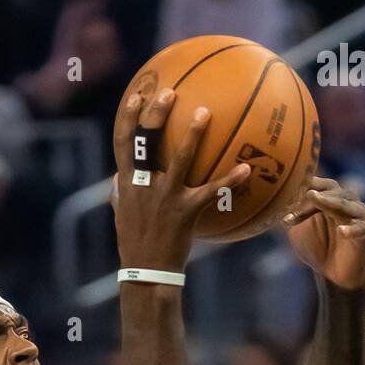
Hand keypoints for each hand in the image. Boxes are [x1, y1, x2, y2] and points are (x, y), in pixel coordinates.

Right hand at [112, 86, 250, 272]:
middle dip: (156, 114)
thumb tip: (117, 176)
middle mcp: (145, 185)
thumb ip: (120, 192)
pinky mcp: (186, 212)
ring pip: (181, 159)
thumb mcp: (122, 215)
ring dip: (193, 134)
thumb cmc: (135, 243)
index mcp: (128, 183)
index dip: (129, 117)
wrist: (147, 272)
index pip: (123, 143)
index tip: (138, 96)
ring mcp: (166, 197)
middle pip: (147, 141)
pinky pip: (212, 192)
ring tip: (204, 112)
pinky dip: (230, 181)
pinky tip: (247, 169)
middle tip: (170, 93)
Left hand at [283, 176, 364, 289]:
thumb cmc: (319, 249)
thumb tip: (272, 203)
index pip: (321, 186)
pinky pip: (360, 229)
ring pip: (347, 205)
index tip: (292, 185)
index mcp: (332, 200)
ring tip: (316, 200)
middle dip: (319, 193)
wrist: (335, 276)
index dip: (308, 184)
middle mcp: (348, 204)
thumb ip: (292, 216)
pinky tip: (342, 231)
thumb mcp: (300, 231)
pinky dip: (352, 229)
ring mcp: (359, 217)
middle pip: (335, 191)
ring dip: (331, 202)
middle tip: (305, 192)